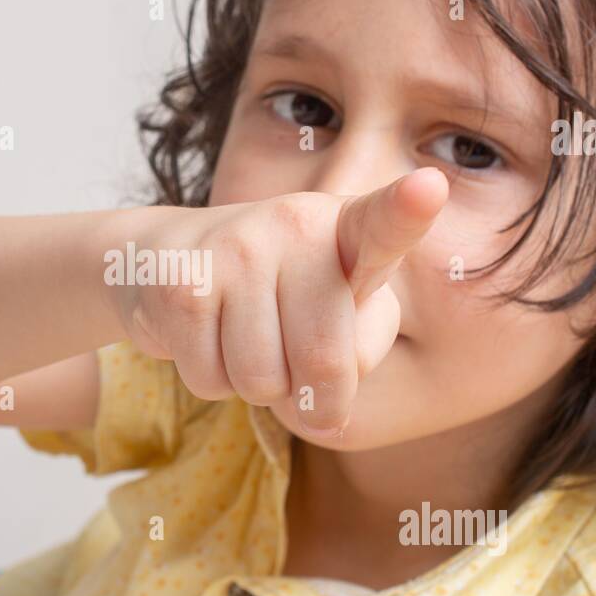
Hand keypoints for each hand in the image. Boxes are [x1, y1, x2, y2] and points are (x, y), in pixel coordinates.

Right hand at [110, 167, 448, 434]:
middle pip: (322, 362)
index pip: (383, 224)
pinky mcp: (184, 283)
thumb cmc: (280, 297)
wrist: (167, 258)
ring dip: (254, 386)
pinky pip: (211, 380)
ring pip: (261, 381)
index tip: (428, 188)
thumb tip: (323, 407)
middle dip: (313, 399)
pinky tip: (205, 335)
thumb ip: (357, 352)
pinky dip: (211, 380)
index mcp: (346, 229)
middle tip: (297, 368)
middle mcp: (294, 224)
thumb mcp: (339, 313)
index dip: (407, 212)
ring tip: (242, 336)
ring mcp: (235, 247)